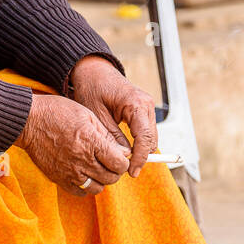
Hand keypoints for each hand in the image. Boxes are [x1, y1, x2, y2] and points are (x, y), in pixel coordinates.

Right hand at [17, 92, 130, 195]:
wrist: (29, 121)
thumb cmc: (58, 113)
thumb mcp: (87, 116)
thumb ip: (107, 136)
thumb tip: (124, 153)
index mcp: (91, 142)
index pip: (120, 164)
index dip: (124, 162)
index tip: (120, 157)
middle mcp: (82, 160)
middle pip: (111, 178)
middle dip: (115, 171)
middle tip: (110, 163)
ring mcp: (69, 172)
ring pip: (97, 188)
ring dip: (101, 180)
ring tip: (97, 169)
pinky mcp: (58, 178)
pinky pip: (80, 192)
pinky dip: (86, 187)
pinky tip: (84, 175)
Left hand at [69, 55, 157, 177]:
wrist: (93, 71)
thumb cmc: (92, 89)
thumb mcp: (97, 115)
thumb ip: (111, 136)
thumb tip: (123, 157)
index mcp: (136, 104)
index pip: (144, 138)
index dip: (140, 158)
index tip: (131, 172)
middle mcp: (146, 104)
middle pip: (152, 139)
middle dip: (141, 157)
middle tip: (127, 171)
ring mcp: (147, 106)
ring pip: (150, 136)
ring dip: (141, 150)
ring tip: (125, 163)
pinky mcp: (143, 109)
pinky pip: (145, 130)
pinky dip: (139, 142)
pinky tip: (127, 151)